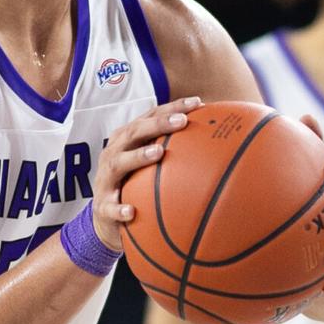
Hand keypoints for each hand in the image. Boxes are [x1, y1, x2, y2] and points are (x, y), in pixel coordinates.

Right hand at [92, 96, 201, 250]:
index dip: (172, 108)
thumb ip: (175, 153)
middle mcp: (113, 154)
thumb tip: (221, 148)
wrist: (106, 220)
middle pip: (133, 133)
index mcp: (126, 141)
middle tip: (182, 121)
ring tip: (158, 153)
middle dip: (157, 125)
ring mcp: (105, 179)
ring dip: (138, 157)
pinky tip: (132, 211)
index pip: (149, 117)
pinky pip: (111, 207)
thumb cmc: (134, 185)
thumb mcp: (150, 166)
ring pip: (118, 163)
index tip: (198, 103)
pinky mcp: (102, 206)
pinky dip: (120, 208)